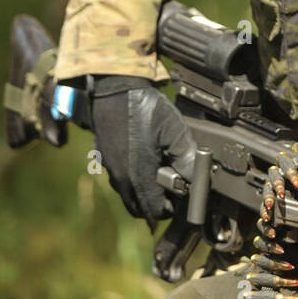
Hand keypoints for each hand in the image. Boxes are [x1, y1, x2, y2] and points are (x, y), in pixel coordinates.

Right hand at [90, 76, 196, 222]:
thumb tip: (194, 180)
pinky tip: (144, 158)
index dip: (170, 208)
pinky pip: (119, 177)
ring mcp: (109, 167)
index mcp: (138, 176)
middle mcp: (120, 177)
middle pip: (138, 207)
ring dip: (142, 191)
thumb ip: (187, 159)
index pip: (154, 210)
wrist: (113, 88)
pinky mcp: (103, 156)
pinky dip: (132, 177)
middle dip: (155, 204)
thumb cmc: (145, 108)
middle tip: (170, 188)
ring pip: (127, 193)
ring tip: (159, 170)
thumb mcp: (175, 131)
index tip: (179, 197)